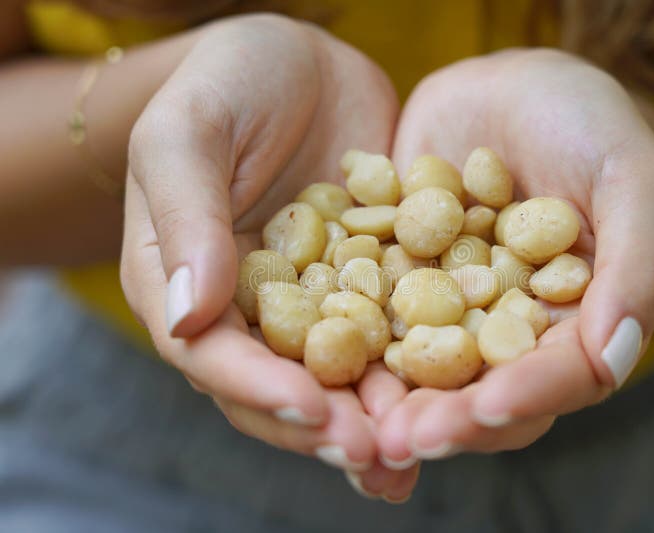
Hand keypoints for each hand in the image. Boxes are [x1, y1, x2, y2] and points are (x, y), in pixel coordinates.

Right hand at [120, 14, 414, 496]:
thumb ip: (186, 218)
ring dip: (377, 420)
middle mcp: (249, 309)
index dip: (259, 390)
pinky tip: (455, 401)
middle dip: (327, 427)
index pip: (212, 355)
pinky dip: (417, 370)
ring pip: (339, 375)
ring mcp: (314, 301)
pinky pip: (391, 333)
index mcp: (186, 285)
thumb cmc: (226, 82)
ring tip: (417, 455)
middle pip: (279, 385)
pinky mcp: (370, 283)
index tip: (314, 410)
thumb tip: (189, 319)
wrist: (298, 60)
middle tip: (378, 457)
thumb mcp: (188, 132)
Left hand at [377, 49, 653, 467]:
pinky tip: (309, 358)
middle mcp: (509, 331)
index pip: (559, 379)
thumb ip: (637, 266)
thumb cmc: (588, 123)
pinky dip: (345, 340)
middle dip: (445, 420)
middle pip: (483, 392)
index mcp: (574, 323)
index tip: (485, 410)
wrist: (510, 83)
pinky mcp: (398, 283)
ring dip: (389, 401)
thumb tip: (616, 361)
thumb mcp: (631, 179)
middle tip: (401, 440)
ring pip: (421, 371)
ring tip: (353, 422)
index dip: (525, 397)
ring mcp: (449, 310)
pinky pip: (370, 318)